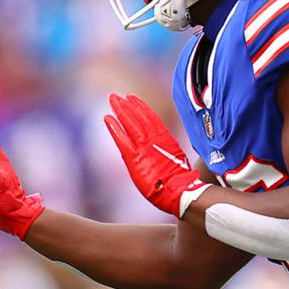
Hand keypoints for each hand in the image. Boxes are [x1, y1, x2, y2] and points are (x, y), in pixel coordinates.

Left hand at [103, 93, 207, 217]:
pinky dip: (114, 128)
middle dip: (128, 105)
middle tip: (118, 96)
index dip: (141, 107)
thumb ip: (163, 152)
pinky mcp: (134, 158)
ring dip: (120, 110)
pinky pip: (122, 139)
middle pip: (139, 117)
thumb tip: (155, 151)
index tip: (133, 98)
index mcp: (166, 139)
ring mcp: (144, 147)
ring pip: (131, 123)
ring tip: (112, 100)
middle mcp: (155, 140)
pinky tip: (107, 118)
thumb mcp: (174, 160)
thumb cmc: (180, 182)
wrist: (181, 191)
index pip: (151, 118)